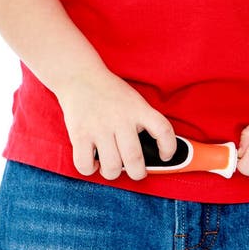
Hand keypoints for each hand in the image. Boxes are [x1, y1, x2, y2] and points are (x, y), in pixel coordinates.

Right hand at [56, 66, 176, 181]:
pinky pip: (86, 165)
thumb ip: (142, 120)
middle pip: (135, 159)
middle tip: (135, 171)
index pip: (163, 129)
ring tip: (111, 166)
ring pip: (112, 167)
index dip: (169, 147)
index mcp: (138, 109)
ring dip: (112, 173)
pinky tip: (93, 162)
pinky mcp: (80, 134)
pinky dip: (90, 170)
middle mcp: (120, 118)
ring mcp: (99, 127)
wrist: (81, 76)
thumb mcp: (133, 100)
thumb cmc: (110, 92)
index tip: (165, 155)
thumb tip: (153, 151)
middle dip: (138, 173)